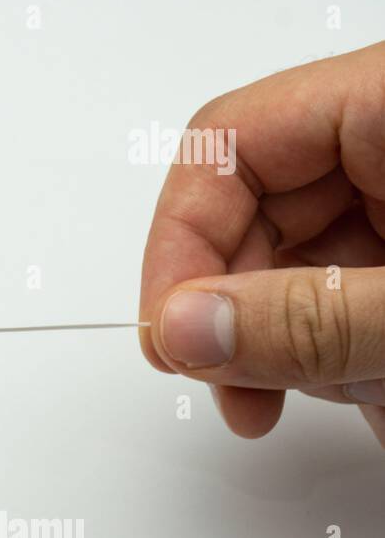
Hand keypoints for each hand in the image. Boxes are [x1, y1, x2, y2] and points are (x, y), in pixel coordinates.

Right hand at [140, 41, 384, 442]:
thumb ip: (314, 318)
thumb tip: (186, 329)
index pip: (230, 142)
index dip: (179, 239)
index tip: (172, 332)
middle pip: (254, 210)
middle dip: (242, 313)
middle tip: (238, 389)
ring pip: (298, 261)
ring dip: (301, 345)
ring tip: (349, 396)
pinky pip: (349, 287)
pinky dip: (346, 351)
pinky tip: (376, 388)